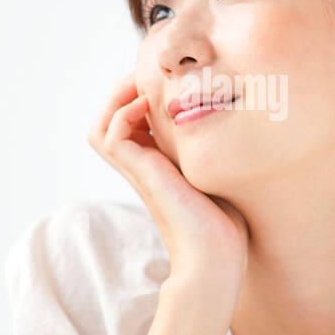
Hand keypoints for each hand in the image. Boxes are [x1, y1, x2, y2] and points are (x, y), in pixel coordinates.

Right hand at [88, 72, 249, 290]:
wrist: (218, 256)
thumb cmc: (226, 223)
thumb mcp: (219, 174)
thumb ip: (215, 153)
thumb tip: (234, 124)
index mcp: (157, 168)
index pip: (129, 127)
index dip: (137, 100)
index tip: (162, 83)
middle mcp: (142, 169)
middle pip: (106, 125)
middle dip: (121, 94)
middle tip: (144, 78)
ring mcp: (139, 172)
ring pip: (100, 129)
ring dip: (116, 100)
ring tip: (141, 88)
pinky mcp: (142, 174)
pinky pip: (110, 136)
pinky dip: (122, 114)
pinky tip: (148, 106)